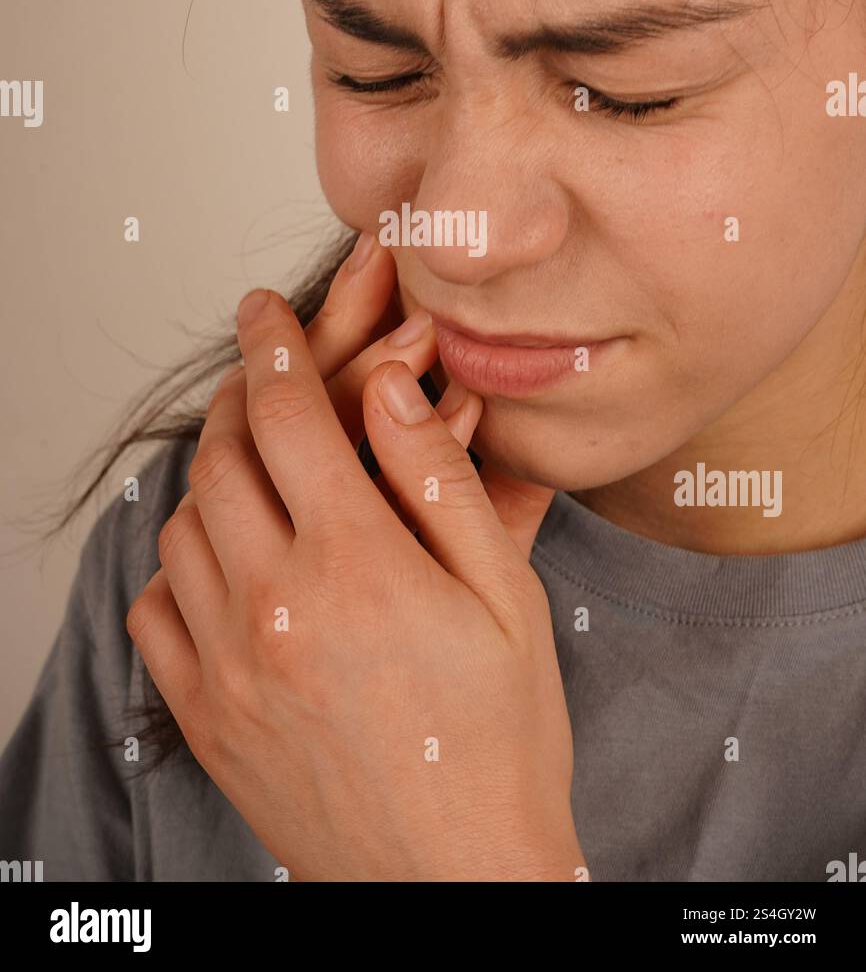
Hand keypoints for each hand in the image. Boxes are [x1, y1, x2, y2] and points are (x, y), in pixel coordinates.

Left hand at [127, 240, 585, 880]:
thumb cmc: (500, 740)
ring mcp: (228, 664)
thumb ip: (440, 481)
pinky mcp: (206, 715)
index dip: (275, 344)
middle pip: (222, 457)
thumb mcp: (504, 597)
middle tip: (258, 368)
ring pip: (181, 525)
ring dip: (210, 476)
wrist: (457, 880)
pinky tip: (223, 561)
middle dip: (238, 394)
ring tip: (252, 463)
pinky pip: (156, 609)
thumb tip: (391, 387)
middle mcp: (274, 605)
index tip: (262, 308)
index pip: (290, 415)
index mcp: (356, 564)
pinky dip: (177, 564)